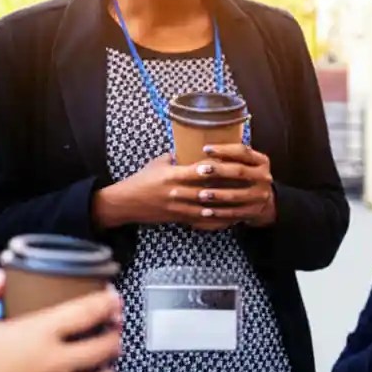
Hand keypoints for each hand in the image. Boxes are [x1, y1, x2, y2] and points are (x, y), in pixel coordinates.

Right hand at [92, 154, 230, 230]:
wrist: (126, 203)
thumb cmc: (141, 180)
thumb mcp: (157, 164)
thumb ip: (174, 157)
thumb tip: (188, 149)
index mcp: (172, 175)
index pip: (197, 171)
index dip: (215, 169)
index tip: (231, 165)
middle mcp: (176, 192)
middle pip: (206, 191)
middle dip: (226, 190)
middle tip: (245, 187)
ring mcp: (178, 207)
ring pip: (206, 209)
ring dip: (225, 209)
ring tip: (242, 206)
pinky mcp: (177, 218)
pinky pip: (199, 221)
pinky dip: (214, 222)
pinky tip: (227, 221)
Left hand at [198, 143, 275, 227]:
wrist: (265, 201)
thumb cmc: (247, 176)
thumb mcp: (247, 163)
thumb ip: (232, 157)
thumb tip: (206, 149)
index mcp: (262, 161)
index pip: (243, 151)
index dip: (224, 149)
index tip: (205, 149)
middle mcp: (264, 177)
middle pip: (239, 171)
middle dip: (218, 170)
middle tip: (199, 170)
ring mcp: (260, 195)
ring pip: (236, 194)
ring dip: (216, 194)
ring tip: (200, 194)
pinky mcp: (254, 211)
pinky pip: (234, 212)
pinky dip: (218, 212)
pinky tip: (205, 211)